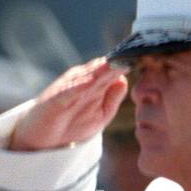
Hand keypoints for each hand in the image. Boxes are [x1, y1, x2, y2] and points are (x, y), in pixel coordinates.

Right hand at [9, 57, 127, 150]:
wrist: (43, 140)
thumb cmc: (73, 123)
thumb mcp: (100, 114)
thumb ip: (112, 98)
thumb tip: (124, 79)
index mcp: (95, 83)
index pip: (114, 70)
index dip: (129, 63)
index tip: (148, 56)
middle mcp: (81, 81)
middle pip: (102, 68)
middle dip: (118, 61)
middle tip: (136, 51)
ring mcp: (68, 89)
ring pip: (86, 76)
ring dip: (100, 69)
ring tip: (116, 63)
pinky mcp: (54, 100)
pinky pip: (66, 92)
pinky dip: (77, 87)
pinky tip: (88, 83)